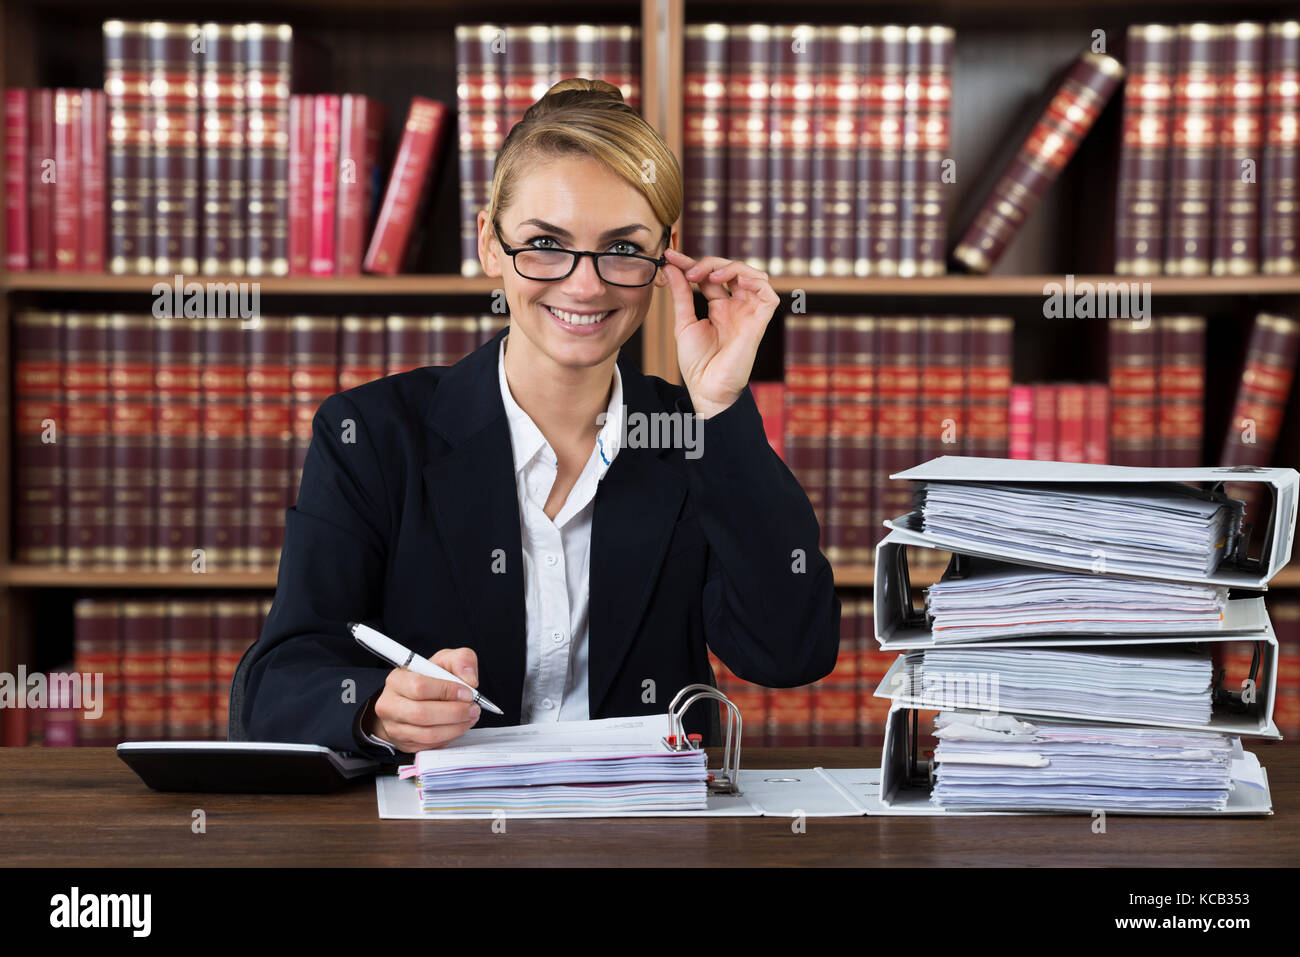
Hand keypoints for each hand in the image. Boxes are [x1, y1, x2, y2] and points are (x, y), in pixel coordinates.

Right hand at [365, 647, 481, 751]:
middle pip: (422, 714)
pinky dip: (450, 737)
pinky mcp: (405, 744)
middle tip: (473, 708)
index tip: (467, 692)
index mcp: (396, 680)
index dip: (447, 691)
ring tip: (470, 717)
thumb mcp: (445, 660)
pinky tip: (460, 726)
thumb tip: (469, 680)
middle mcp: (390, 705)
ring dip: (455, 727)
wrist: (413, 698)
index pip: (419, 687)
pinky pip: (430, 746)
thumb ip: (461, 660)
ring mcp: (394, 727)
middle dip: (455, 712)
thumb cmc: (429, 678)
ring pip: (427, 734)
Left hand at [662, 248, 778, 417]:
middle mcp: (737, 307)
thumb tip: (671, 267)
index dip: (692, 263)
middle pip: (731, 271)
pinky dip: (755, 281)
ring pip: (752, 275)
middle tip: (688, 270)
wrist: (707, 388)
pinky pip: (768, 293)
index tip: (670, 255)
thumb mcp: (684, 321)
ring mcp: (749, 313)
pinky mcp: (760, 321)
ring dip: (731, 268)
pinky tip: (735, 281)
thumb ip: (681, 293)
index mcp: (720, 308)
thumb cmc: (697, 363)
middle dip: (709, 263)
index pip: (710, 277)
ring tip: (709, 276)